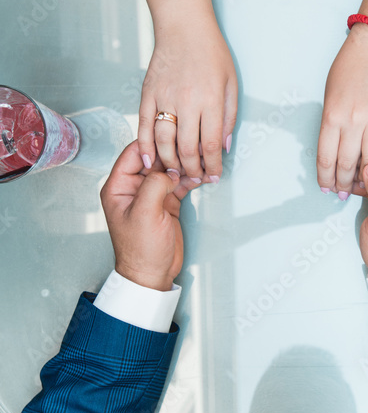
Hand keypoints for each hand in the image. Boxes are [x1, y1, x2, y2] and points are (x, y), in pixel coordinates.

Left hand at [100, 141, 198, 291]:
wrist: (152, 274)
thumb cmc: (140, 249)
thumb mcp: (144, 213)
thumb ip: (154, 184)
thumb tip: (170, 169)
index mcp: (118, 186)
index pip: (134, 153)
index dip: (152, 144)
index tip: (172, 138)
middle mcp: (133, 186)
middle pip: (154, 158)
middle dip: (174, 152)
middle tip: (192, 147)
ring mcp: (152, 194)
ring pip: (170, 169)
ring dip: (185, 165)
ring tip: (202, 160)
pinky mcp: (167, 202)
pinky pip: (180, 183)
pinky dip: (192, 178)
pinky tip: (203, 174)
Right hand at [138, 16, 237, 181]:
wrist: (184, 27)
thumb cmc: (212, 53)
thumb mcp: (231, 83)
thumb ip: (229, 117)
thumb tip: (224, 147)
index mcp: (210, 100)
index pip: (210, 144)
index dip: (212, 166)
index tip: (214, 176)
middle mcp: (187, 101)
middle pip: (186, 148)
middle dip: (192, 170)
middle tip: (195, 179)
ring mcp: (164, 98)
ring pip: (164, 141)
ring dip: (170, 163)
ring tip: (176, 174)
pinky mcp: (147, 94)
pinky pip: (144, 126)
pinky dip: (145, 147)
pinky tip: (150, 161)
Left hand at [317, 24, 367, 197]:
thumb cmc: (348, 72)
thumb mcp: (329, 98)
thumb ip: (331, 127)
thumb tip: (333, 159)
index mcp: (332, 115)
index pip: (326, 158)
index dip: (326, 178)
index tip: (327, 188)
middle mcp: (354, 118)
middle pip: (347, 163)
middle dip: (344, 183)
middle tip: (344, 192)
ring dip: (366, 178)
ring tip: (363, 185)